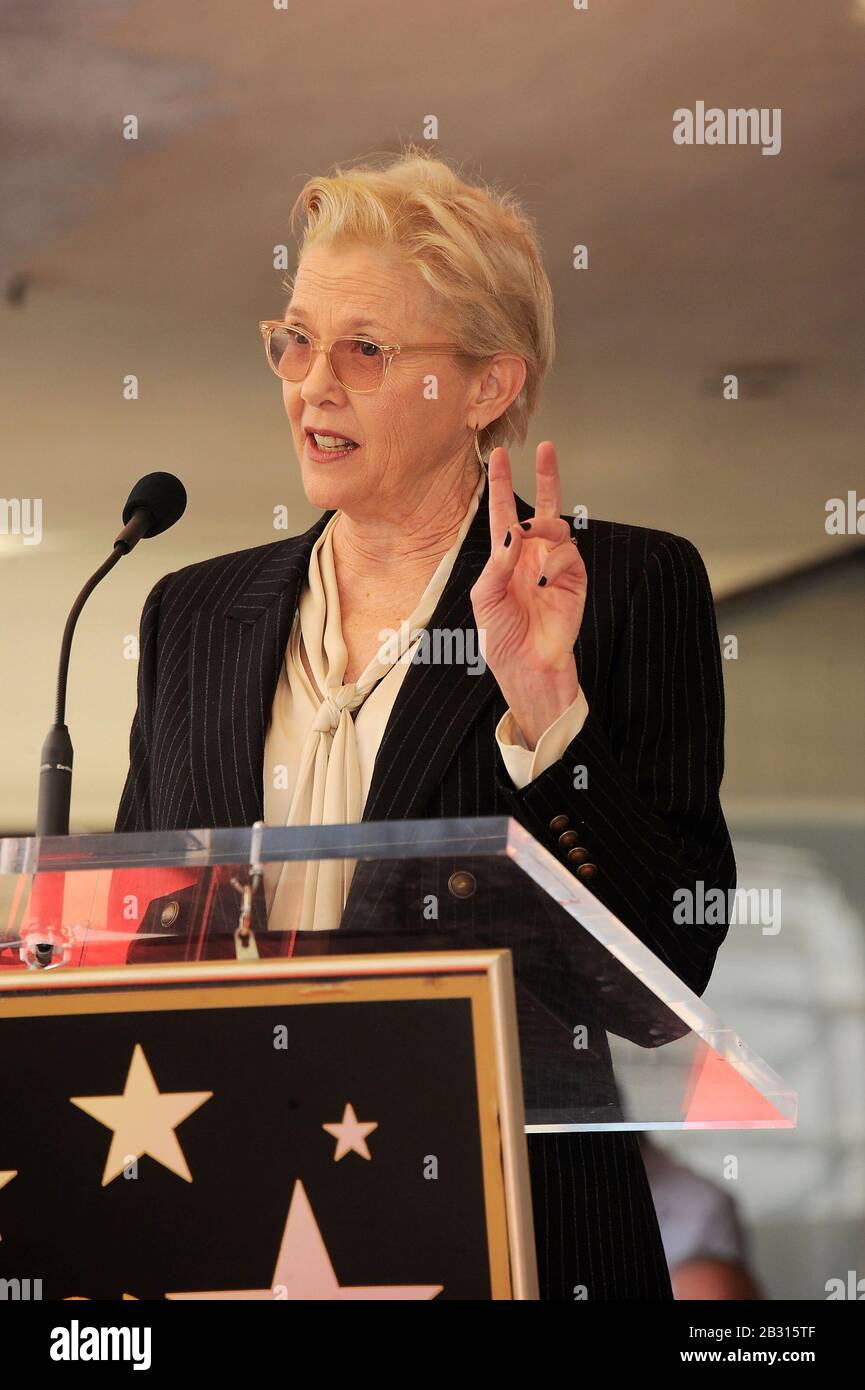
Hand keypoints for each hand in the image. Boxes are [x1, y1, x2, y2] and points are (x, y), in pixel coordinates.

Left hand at [470, 441, 586, 748]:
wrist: (527, 665)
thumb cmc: (500, 636)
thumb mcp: (485, 596)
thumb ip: (498, 562)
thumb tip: (515, 531)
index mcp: (506, 557)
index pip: (503, 512)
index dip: (501, 484)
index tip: (499, 455)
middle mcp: (532, 556)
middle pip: (541, 508)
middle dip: (546, 476)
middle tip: (546, 447)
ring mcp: (555, 567)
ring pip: (557, 528)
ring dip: (543, 527)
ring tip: (529, 537)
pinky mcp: (574, 581)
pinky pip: (569, 557)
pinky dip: (555, 563)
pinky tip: (543, 581)